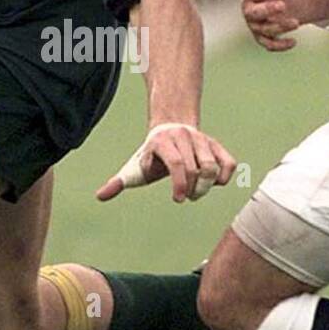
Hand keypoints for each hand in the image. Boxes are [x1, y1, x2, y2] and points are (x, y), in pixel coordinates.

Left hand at [97, 122, 237, 202]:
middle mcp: (183, 137)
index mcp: (161, 142)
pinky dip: (223, 177)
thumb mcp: (134, 168)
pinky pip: (229, 163)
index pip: (177, 163)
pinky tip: (213, 183)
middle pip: (198, 169)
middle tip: (186, 196)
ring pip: (213, 167)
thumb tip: (99, 196)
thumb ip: (119, 182)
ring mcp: (202, 139)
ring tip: (196, 191)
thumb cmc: (151, 156)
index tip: (178, 199)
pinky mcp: (216, 145)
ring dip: (207, 186)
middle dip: (193, 189)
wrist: (169, 130)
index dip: (180, 184)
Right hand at [242, 0, 299, 51]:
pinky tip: (294, 42)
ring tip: (297, 23)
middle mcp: (249, 12)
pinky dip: (281, 45)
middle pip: (254, 13)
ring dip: (281, 27)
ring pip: (265, 30)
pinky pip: (269, 45)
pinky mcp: (263, 38)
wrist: (269, 4)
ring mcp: (255, 27)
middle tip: (283, 5)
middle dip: (268, 10)